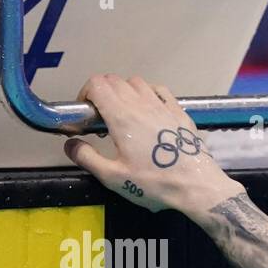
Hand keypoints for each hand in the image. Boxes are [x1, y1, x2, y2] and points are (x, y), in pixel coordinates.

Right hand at [63, 74, 244, 216]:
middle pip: (114, 80)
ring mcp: (164, 106)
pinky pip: (160, 91)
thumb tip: (70, 144)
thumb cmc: (155, 183)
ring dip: (125, 91)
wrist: (198, 187)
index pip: (97, 84)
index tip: (86, 113)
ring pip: (137, 82)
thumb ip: (86, 158)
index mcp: (122, 116)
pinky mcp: (181, 113)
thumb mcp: (113, 177)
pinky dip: (148, 93)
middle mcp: (142, 104)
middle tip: (102, 117)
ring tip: (124, 113)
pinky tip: (148, 110)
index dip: (86, 93)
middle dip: (102, 92)